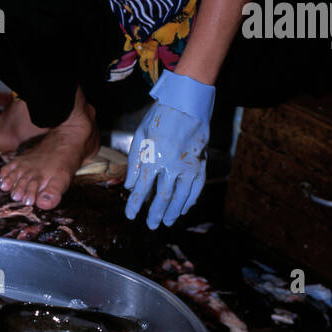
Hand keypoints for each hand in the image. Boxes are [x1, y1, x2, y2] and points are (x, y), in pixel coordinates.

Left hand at [124, 71, 214, 228]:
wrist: (186, 105)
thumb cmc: (159, 119)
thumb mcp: (140, 137)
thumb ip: (135, 163)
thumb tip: (130, 186)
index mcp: (154, 158)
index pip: (142, 189)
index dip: (135, 205)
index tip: (131, 216)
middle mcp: (172, 165)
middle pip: (163, 197)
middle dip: (155, 214)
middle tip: (151, 226)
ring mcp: (189, 165)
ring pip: (181, 196)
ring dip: (173, 211)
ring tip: (167, 222)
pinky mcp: (201, 163)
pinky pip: (197, 187)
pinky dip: (190, 200)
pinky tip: (184, 209)